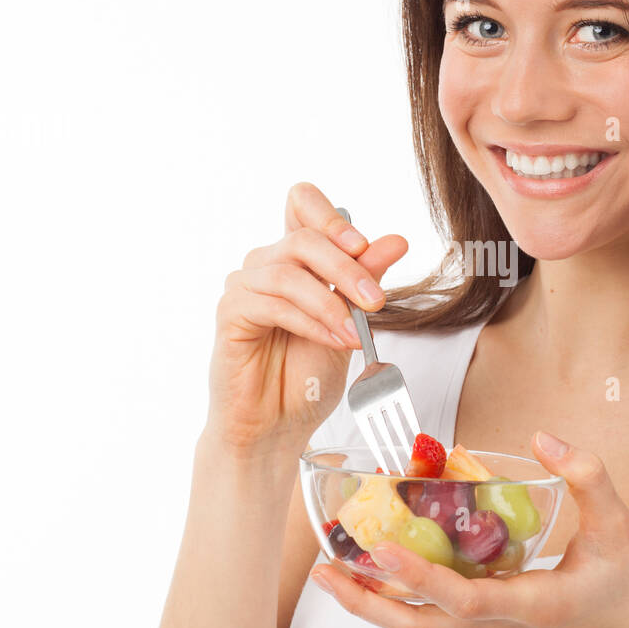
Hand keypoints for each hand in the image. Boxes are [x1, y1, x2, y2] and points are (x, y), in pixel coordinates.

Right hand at [205, 182, 406, 461]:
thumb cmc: (308, 374)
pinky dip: (311, 322)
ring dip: (331, 303)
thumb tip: (397, 240)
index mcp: (296, 256)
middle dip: (348, 269)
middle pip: (304, 237)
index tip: (364, 247)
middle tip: (377, 302)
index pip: (303, 202)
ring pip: (289, 271)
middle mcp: (266, 262)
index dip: (332, 217)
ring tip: (355, 335)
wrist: (279, 425)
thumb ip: (367, 280)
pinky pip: (273, 304)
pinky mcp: (231, 313)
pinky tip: (333, 340)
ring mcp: (244, 285)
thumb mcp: (350, 321)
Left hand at [309, 430, 628, 627]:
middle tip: (324, 573)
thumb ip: (588, 477)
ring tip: (339, 577)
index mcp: (543, 606)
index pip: (468, 599)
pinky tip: (395, 583)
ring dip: (379, 610)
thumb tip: (546, 439)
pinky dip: (413, 610)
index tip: (381, 549)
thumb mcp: (623, 528)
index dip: (421, 576)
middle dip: (369, 605)